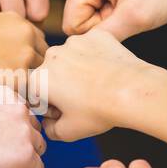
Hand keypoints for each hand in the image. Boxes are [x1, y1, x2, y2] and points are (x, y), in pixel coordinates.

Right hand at [0, 11, 46, 94]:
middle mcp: (26, 32)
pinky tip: (6, 100)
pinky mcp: (19, 75)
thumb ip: (9, 42)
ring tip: (11, 96)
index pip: (39, 46)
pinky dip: (23, 100)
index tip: (15, 74)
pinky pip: (32, 94)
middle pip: (45, 61)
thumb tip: (25, 64)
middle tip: (16, 89)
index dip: (30, 63)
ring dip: (32, 89)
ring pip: (42, 78)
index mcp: (18, 20)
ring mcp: (25, 53)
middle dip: (35, 75)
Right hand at [0, 85, 46, 167]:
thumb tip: (15, 137)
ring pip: (38, 148)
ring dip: (22, 160)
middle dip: (19, 145)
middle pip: (34, 130)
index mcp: (5, 93)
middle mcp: (19, 107)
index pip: (22, 114)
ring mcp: (25, 130)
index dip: (10, 132)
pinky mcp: (27, 154)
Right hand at [33, 28, 151, 141]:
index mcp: (39, 79)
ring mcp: (74, 42)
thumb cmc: (99, 112)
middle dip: (60, 86)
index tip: (63, 112)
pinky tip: (106, 72)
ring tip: (96, 85)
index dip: (47, 106)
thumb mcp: (68, 132)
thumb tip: (48, 124)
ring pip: (70, 58)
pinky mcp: (95, 34)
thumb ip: (49, 130)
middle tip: (82, 100)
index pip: (33, 93)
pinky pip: (89, 47)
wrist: (133, 91)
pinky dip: (94, 57)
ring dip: (76, 69)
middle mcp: (52, 55)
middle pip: (51, 73)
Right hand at [63, 0, 166, 38]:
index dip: (98, 31)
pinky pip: (104, 5)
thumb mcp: (135, 17)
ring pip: (94, 14)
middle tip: (132, 11)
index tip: (123, 19)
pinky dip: (121, 9)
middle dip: (107, 23)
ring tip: (137, 4)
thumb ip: (104, 37)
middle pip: (81, 18)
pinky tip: (137, 0)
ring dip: (115, 17)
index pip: (73, 24)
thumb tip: (84, 50)